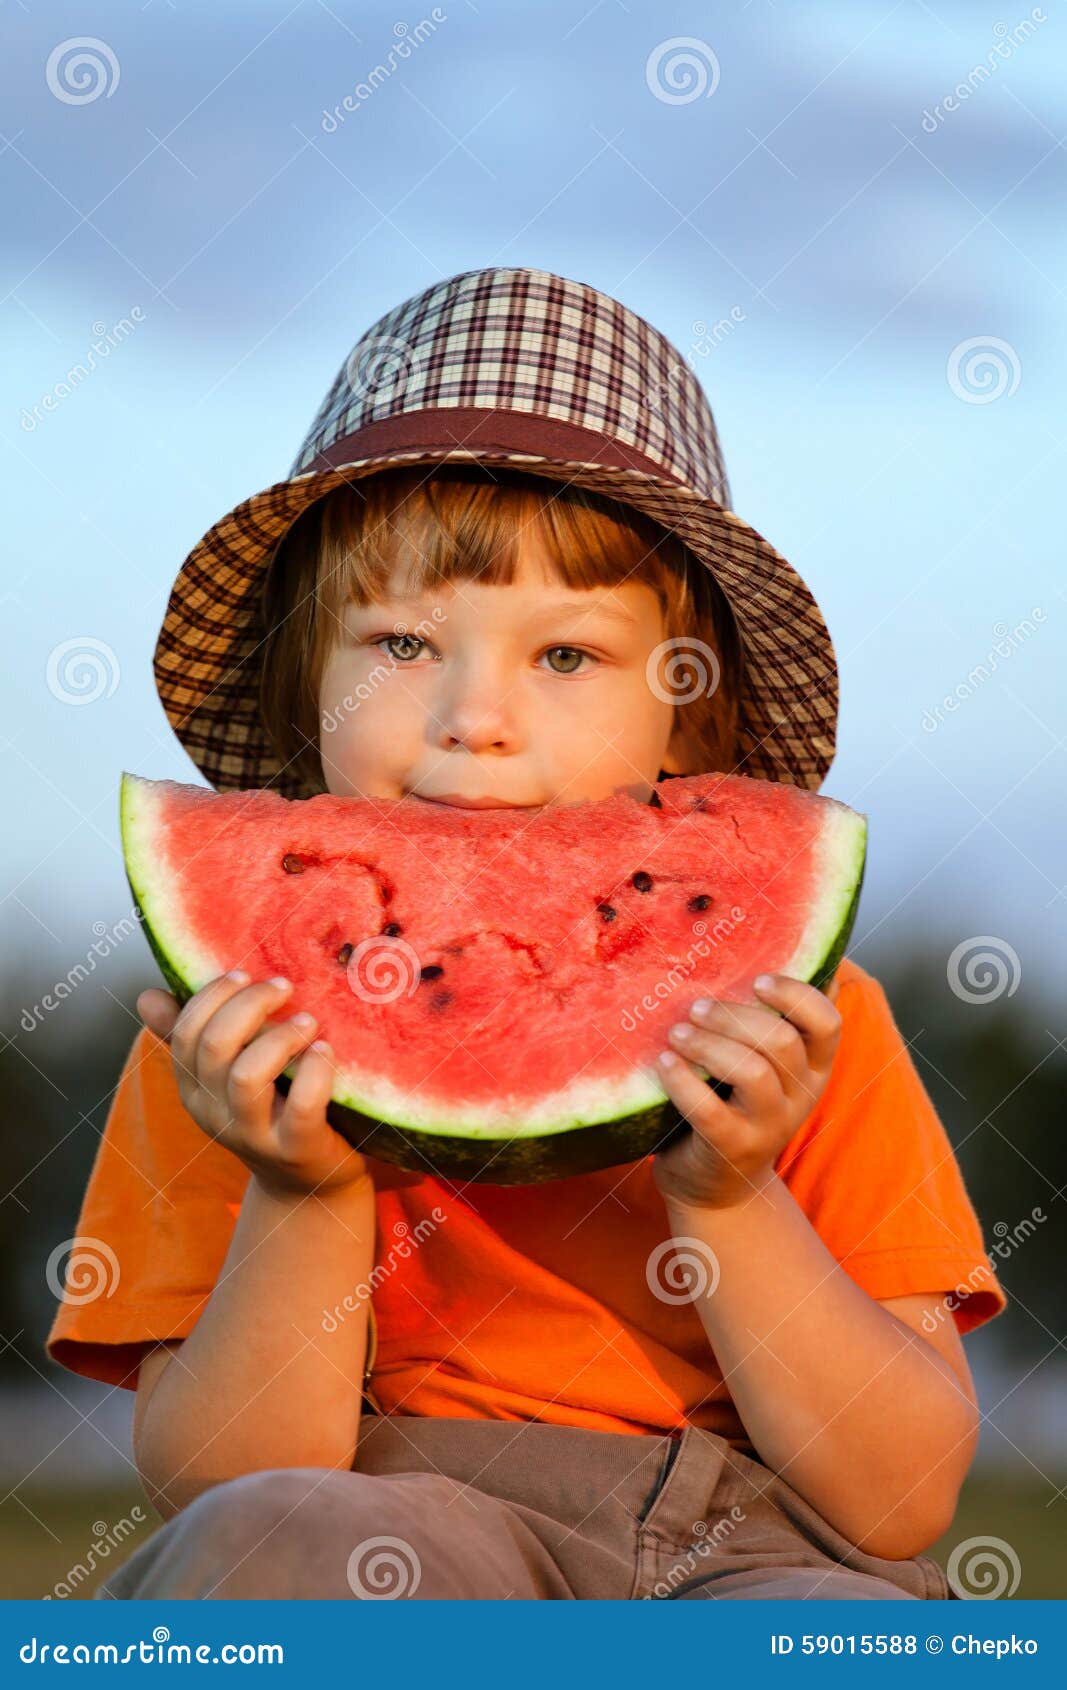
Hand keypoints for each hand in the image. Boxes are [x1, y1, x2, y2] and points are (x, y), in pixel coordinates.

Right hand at [137, 971, 374, 1199]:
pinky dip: (315, 1072)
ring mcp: (253, 1136)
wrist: (307, 1185)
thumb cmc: (270, 1112)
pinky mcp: (296, 1150)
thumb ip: (191, 1038)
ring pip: (247, 1076)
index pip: (185, 1032)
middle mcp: (214, 1113)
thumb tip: (146, 996)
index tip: (245, 972)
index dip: (213, 995)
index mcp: (194, 1088)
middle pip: (213, 1047)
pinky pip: (302, 1107)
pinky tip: (326, 1051)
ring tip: (308, 1021)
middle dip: (248, 1005)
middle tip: (283, 986)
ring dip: (280, 1037)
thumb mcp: (226, 1078)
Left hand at [650, 972, 842, 1209]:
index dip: (795, 994)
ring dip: (708, 1043)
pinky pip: (710, 1110)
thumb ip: (774, 1019)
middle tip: (697, 1007)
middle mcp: (800, 1097)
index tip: (757, 979)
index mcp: (814, 1067)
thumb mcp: (764, 1065)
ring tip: (678, 1033)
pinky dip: (682, 1080)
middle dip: (734, 1016)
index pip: (827, 1022)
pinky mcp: (732, 1150)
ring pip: (751, 1072)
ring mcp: (769, 1127)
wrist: (716, 1184)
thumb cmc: (733, 1103)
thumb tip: (793, 953)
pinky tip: (664, 1064)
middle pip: (780, 1041)